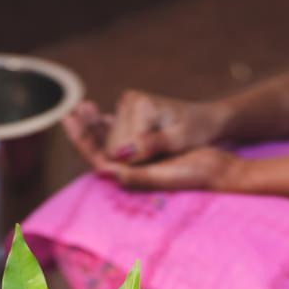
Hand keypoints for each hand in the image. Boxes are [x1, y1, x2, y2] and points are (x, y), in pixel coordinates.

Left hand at [63, 101, 253, 190]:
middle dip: (86, 130)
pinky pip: (126, 139)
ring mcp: (139, 166)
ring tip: (88, 107)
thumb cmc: (195, 173)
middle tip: (75, 108)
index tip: (68, 116)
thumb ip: (134, 174)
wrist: (220, 171)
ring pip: (111, 143)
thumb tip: (102, 167)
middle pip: (100, 150)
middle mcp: (131, 174)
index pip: (96, 158)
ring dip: (98, 126)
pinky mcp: (149, 156)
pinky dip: (116, 126)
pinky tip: (107, 114)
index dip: (81, 138)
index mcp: (130, 181)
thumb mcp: (164, 172)